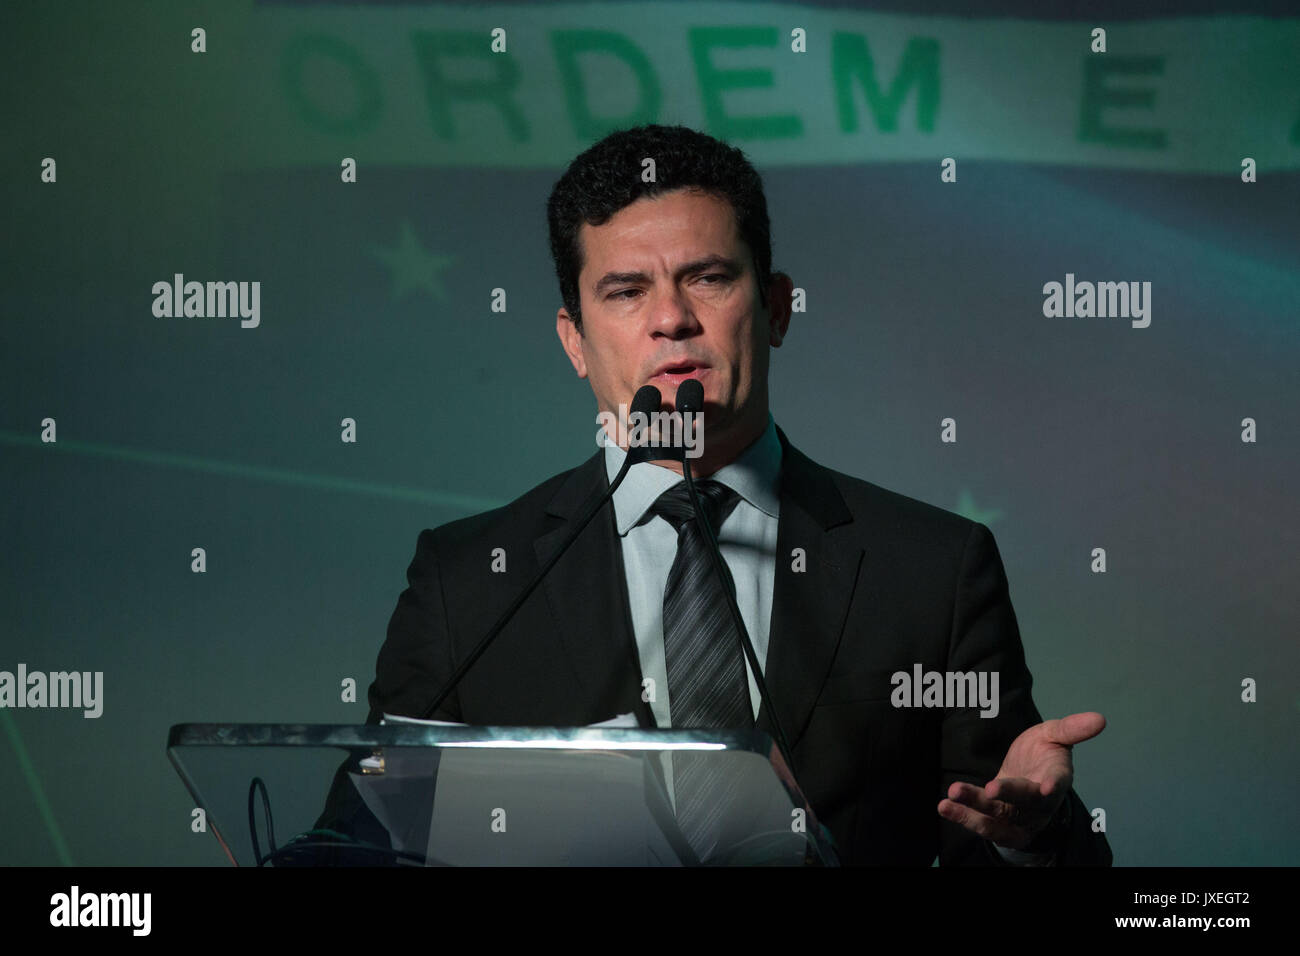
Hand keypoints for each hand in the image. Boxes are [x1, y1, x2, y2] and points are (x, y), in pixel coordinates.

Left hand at [937, 711, 1105, 849]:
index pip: (1056, 785)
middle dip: (1008, 796)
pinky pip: (983, 825)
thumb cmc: (1042, 753)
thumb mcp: (1054, 735)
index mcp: (1056, 780)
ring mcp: (1018, 817)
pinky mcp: (999, 824)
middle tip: (990, 788)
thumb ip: (1072, 729)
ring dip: (974, 812)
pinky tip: (944, 806)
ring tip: (950, 798)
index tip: (1048, 788)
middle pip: (1024, 803)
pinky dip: (963, 817)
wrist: (1027, 776)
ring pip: (998, 820)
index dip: (1053, 786)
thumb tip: (1100, 718)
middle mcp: (1038, 804)